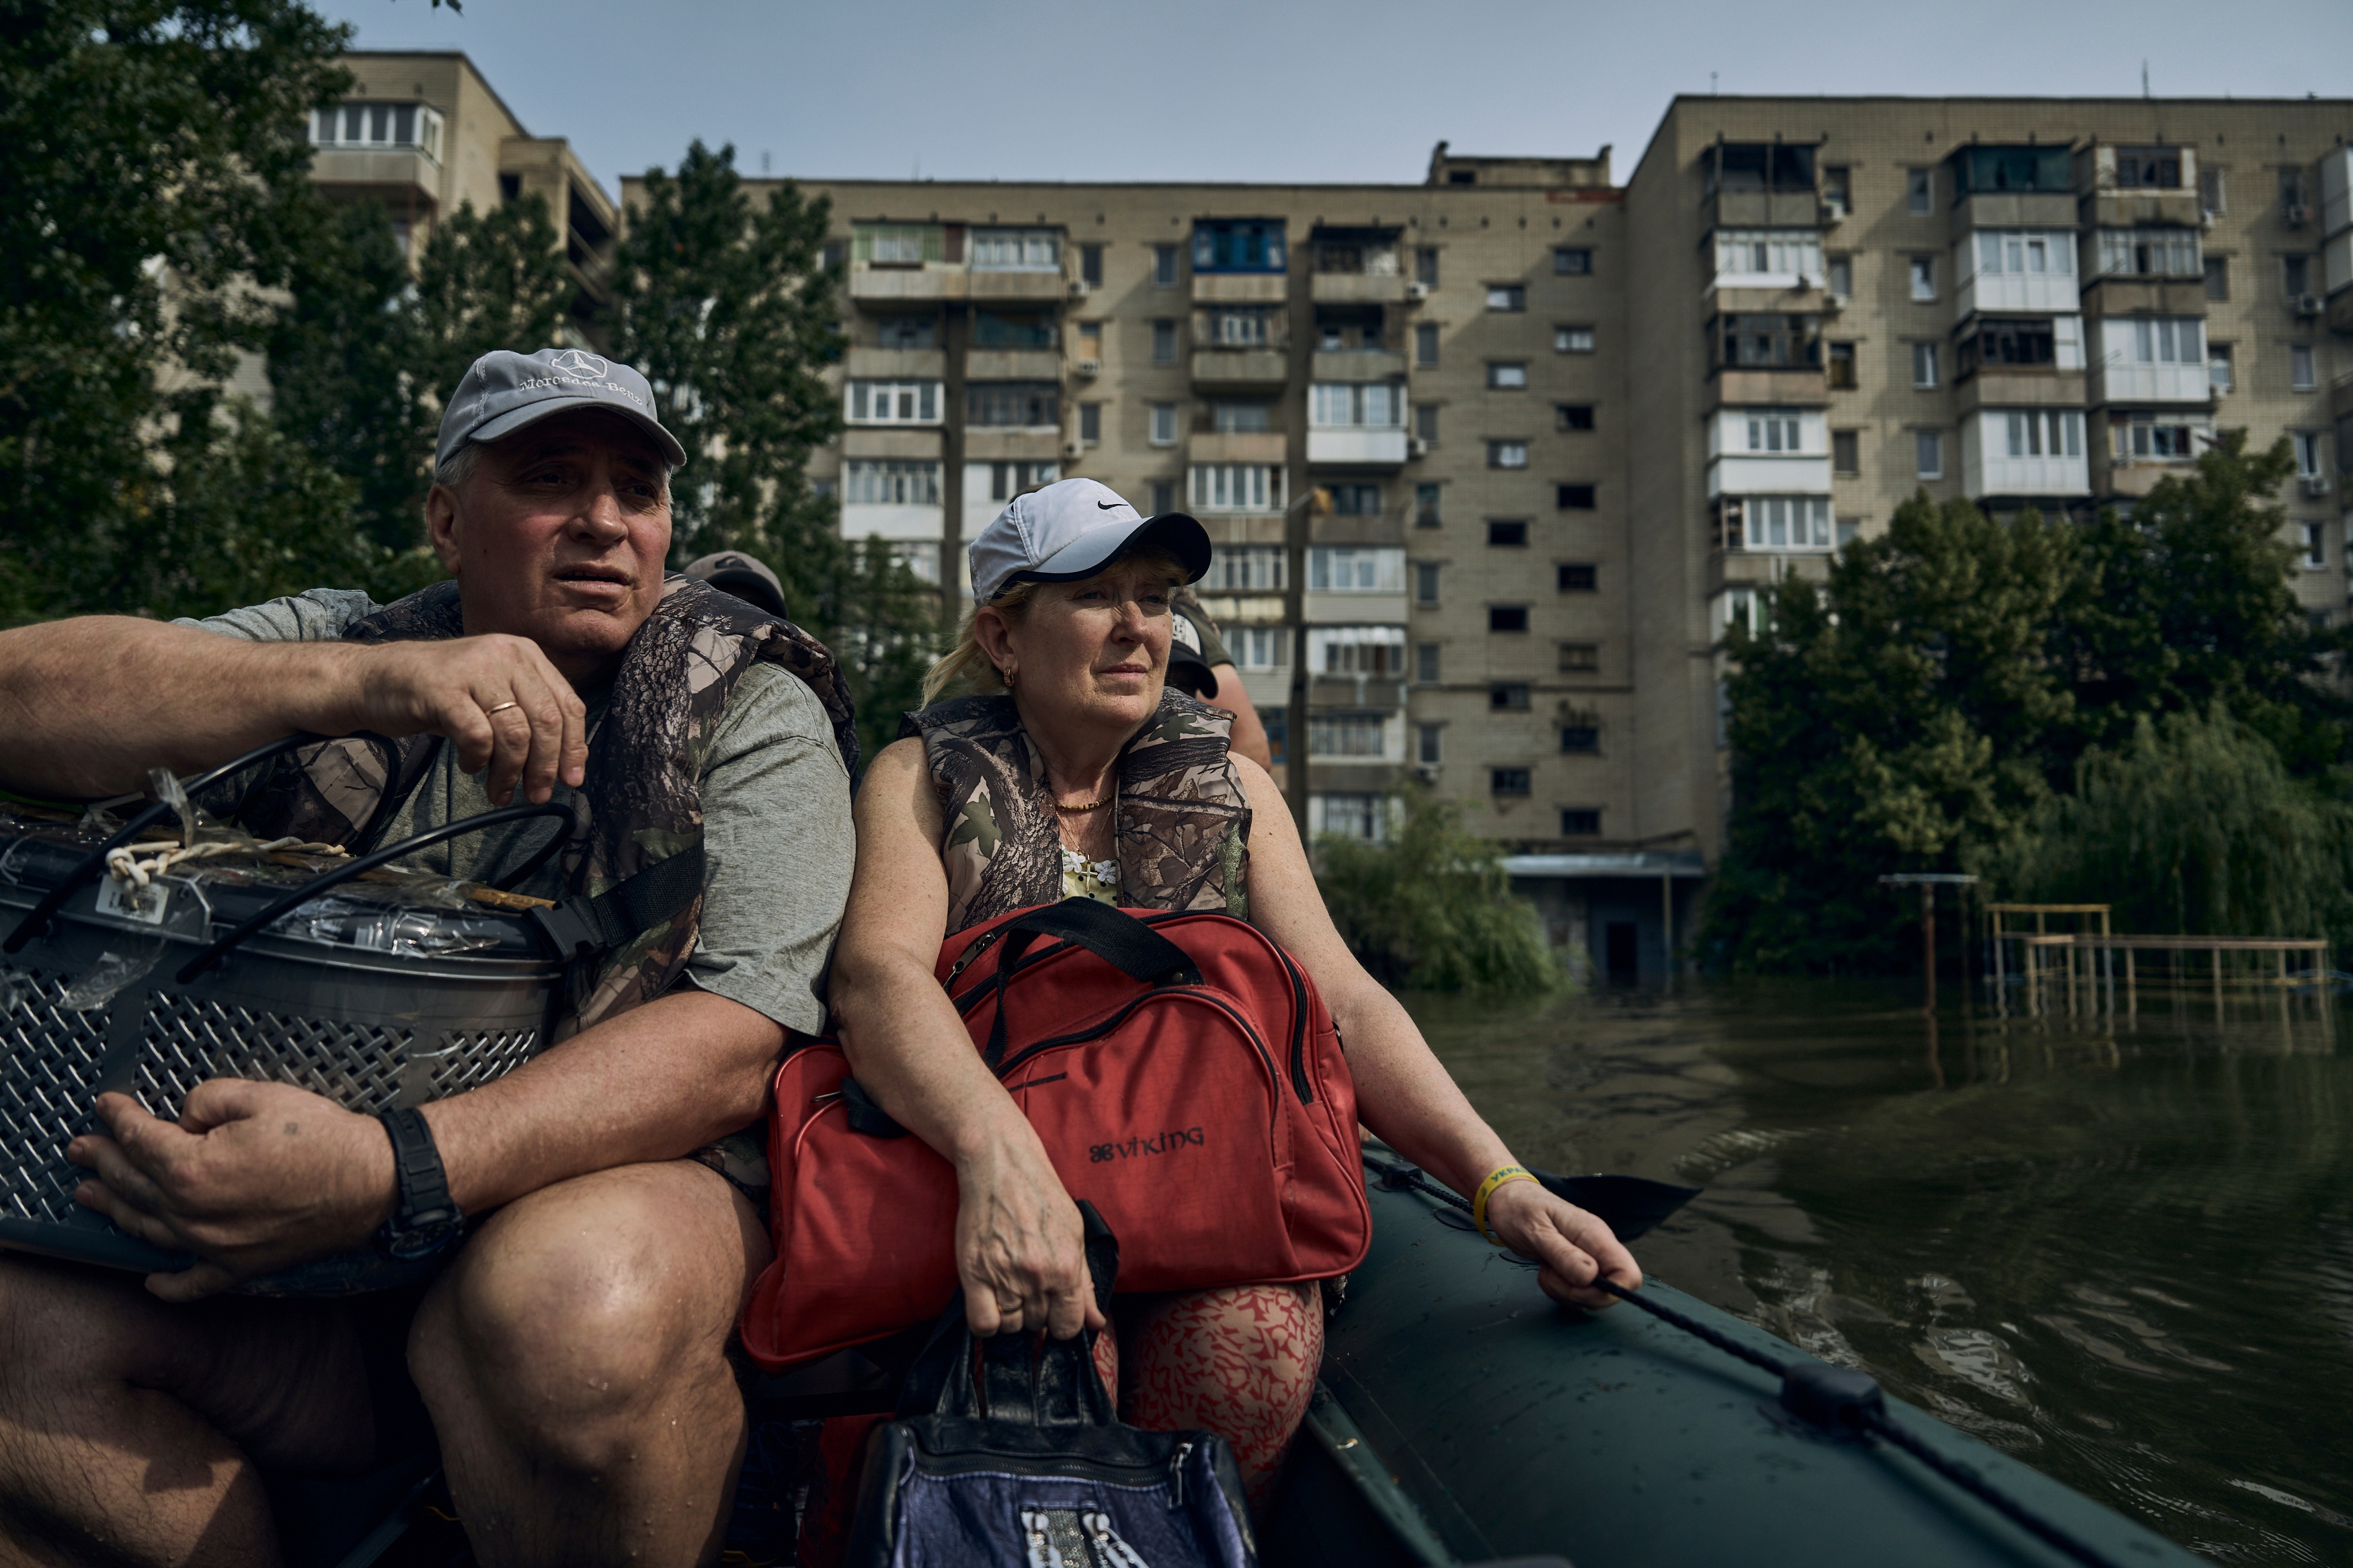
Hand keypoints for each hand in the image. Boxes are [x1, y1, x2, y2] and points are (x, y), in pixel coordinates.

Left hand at [67, 1081, 396, 1301]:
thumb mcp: (259, 1095)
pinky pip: (191, 1283)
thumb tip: (184, 1120)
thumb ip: (205, 1101)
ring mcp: (212, 1246)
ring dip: (114, 1210)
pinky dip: (166, 1284)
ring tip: (90, 1196)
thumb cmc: (319, 1137)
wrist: (371, 1182)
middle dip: (103, 1161)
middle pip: (133, 1185)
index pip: (139, 1140)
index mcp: (190, 1170)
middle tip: (80, 1149)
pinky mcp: (240, 1266)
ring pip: (147, 1230)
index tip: (105, 1104)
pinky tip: (149, 1279)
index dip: (118, 1118)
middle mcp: (191, 1215)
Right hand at [332, 637, 588, 805]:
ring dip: (510, 772)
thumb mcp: (493, 695)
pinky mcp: (443, 689)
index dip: (574, 747)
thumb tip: (564, 766)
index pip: (568, 705)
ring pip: (515, 733)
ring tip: (499, 791)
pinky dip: (478, 760)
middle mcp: (505, 654)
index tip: (572, 781)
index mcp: (526, 654)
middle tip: (537, 795)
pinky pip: (478, 736)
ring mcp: (474, 668)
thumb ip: (527, 718)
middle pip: (547, 721)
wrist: (374, 679)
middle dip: (546, 767)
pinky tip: (469, 766)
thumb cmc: (439, 694)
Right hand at [951, 1127, 1106, 1340]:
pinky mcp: (973, 1272)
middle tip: (1030, 1288)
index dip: (1062, 1324)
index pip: (1068, 1326)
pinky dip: (987, 1322)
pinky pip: (981, 1323)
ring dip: (1012, 1317)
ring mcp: (1003, 1276)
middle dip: (1037, 1314)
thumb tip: (1096, 1324)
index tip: (1055, 1314)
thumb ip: (1085, 1285)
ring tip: (1011, 1289)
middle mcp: (1036, 1276)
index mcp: (1066, 1268)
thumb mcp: (1075, 1235)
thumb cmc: (1042, 1196)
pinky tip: (992, 1302)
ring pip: (1010, 1328)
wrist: (1002, 1166)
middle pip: (1038, 1326)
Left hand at [1482, 1178, 1643, 1309]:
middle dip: (1581, 1295)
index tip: (1577, 1286)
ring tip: (1545, 1271)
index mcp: (1595, 1235)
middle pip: (1613, 1291)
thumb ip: (1563, 1254)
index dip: (1610, 1291)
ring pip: (1595, 1296)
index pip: (1629, 1274)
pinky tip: (1547, 1273)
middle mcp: (1598, 1247)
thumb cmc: (1520, 1208)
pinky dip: (1561, 1292)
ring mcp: (1590, 1257)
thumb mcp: (1536, 1231)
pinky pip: (1580, 1293)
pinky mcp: (1578, 1266)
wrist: (1510, 1199)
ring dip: (1567, 1294)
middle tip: (1551, 1276)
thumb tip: (1591, 1275)